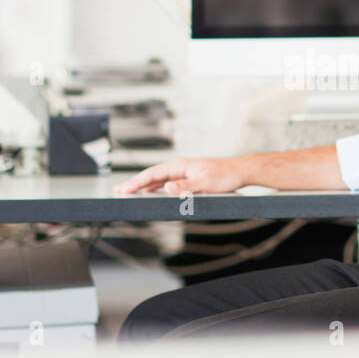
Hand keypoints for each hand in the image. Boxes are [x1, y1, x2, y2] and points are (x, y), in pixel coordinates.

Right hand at [115, 157, 246, 195]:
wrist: (240, 171)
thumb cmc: (225, 175)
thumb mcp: (205, 183)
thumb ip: (185, 187)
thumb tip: (167, 188)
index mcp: (181, 165)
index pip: (153, 174)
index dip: (136, 182)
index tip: (122, 189)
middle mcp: (180, 167)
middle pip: (152, 175)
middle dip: (135, 183)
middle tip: (118, 190)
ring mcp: (183, 172)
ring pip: (158, 179)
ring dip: (144, 185)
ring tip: (129, 191)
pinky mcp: (189, 178)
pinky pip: (167, 183)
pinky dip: (156, 187)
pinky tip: (151, 192)